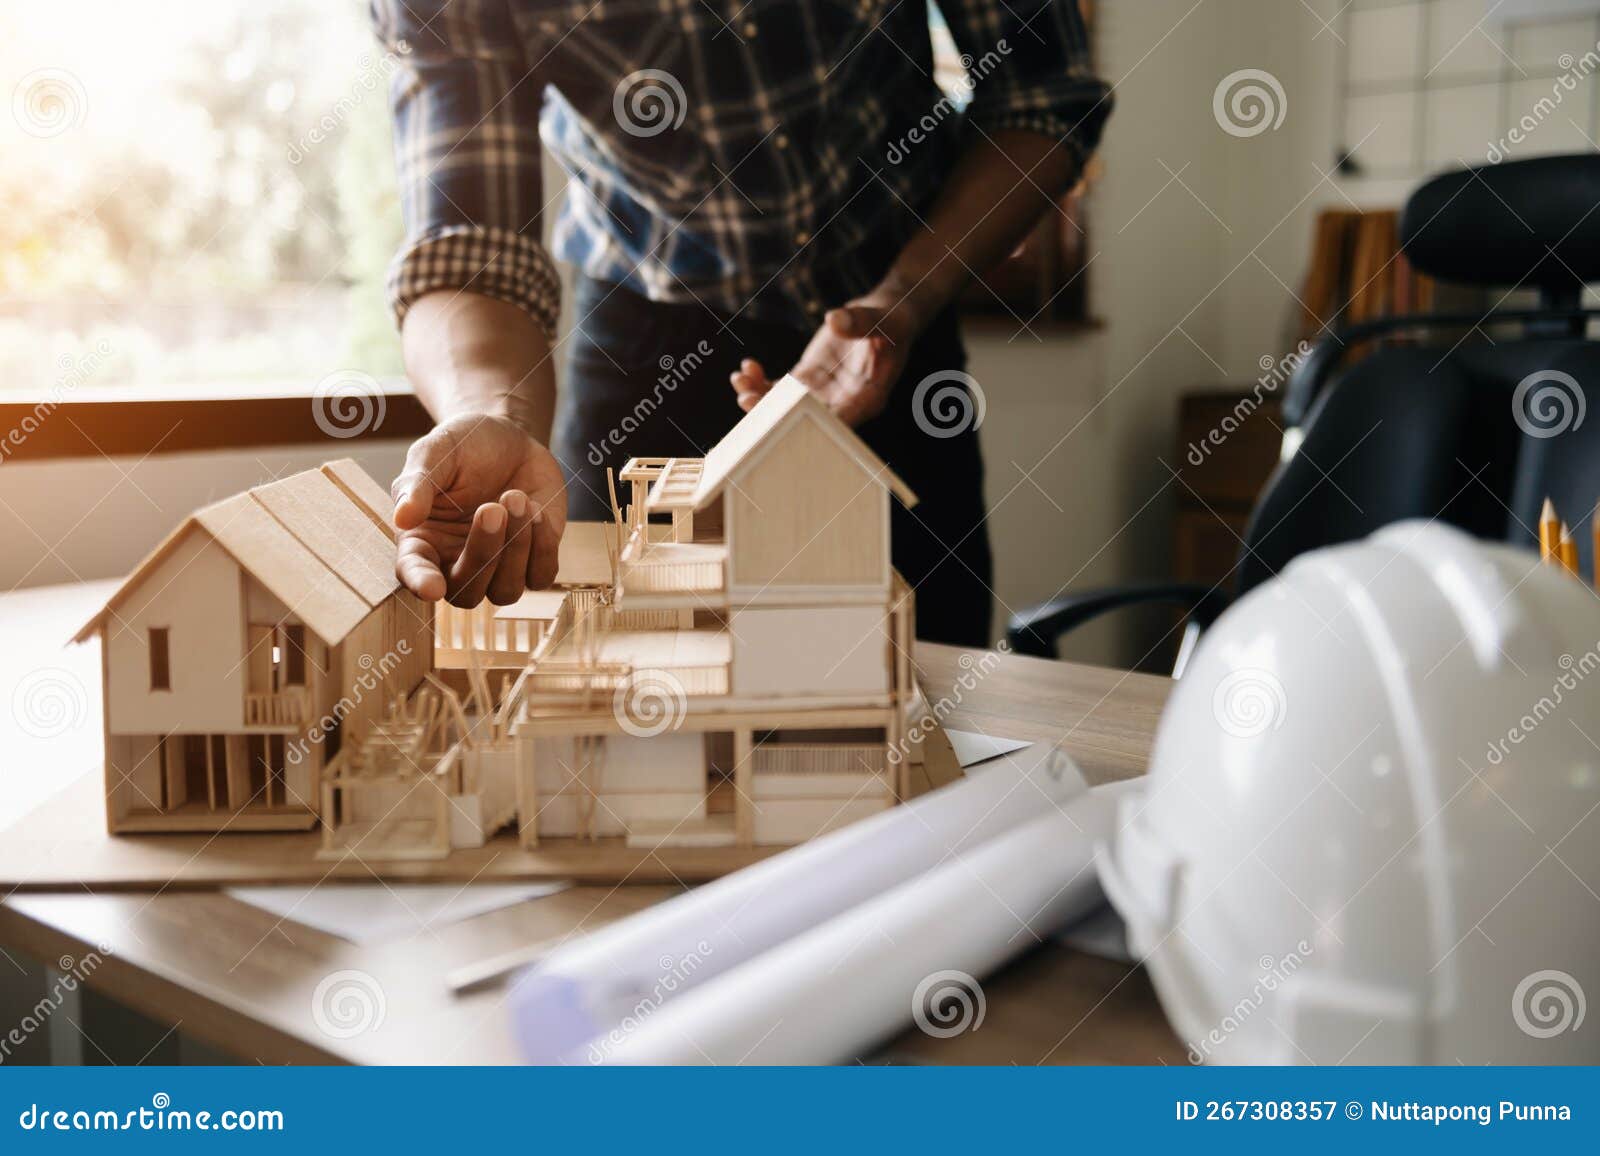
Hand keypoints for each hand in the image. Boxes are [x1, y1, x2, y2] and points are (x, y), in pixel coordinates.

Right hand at [391, 414, 567, 605]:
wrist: (508, 437)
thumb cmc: (463, 447)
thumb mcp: (435, 453)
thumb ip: (417, 485)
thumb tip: (402, 518)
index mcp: (422, 541)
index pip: (413, 572)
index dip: (421, 583)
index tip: (431, 588)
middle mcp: (456, 562)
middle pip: (466, 592)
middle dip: (482, 553)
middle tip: (491, 508)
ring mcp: (497, 566)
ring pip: (505, 591)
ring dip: (515, 548)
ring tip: (517, 497)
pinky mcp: (534, 559)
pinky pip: (541, 576)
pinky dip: (542, 545)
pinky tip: (536, 508)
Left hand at [729, 285, 928, 425]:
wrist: (886, 316)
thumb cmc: (892, 322)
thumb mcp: (884, 320)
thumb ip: (861, 323)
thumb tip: (835, 322)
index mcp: (868, 398)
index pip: (838, 419)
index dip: (809, 418)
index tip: (782, 413)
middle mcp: (844, 402)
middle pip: (805, 416)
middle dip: (774, 412)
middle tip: (747, 400)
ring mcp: (824, 392)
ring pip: (787, 404)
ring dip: (761, 396)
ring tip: (739, 381)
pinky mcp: (810, 378)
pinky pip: (782, 387)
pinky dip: (762, 380)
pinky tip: (747, 368)